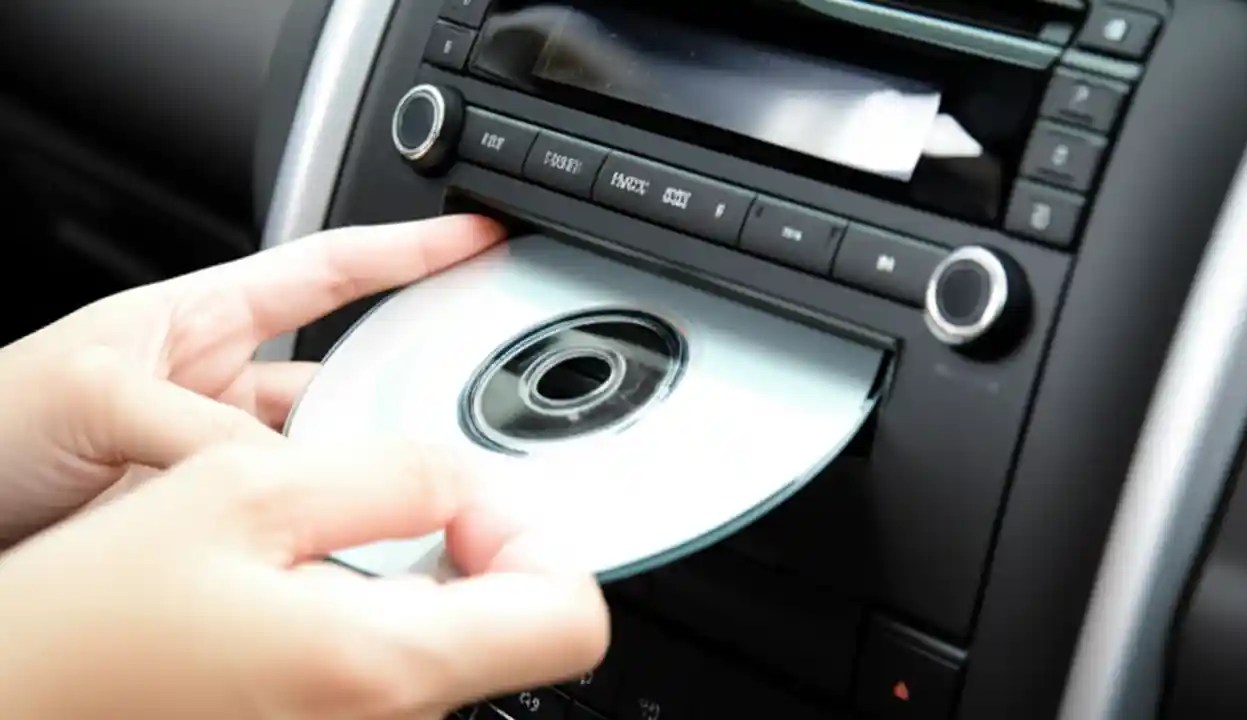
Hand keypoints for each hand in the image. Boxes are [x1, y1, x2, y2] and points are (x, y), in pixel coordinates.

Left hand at [0, 215, 504, 545]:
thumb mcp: (94, 398)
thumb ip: (202, 435)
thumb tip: (293, 481)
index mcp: (201, 318)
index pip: (330, 269)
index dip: (411, 248)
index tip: (478, 236)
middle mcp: (221, 387)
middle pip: (345, 378)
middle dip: (404, 393)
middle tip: (457, 421)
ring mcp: (220, 458)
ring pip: (325, 460)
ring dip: (360, 478)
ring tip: (400, 499)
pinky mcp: (210, 523)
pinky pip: (290, 520)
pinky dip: (322, 535)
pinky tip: (347, 550)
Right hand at [0, 435, 608, 718]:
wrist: (13, 707)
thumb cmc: (83, 627)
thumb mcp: (239, 491)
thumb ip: (387, 474)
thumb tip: (467, 479)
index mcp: (380, 665)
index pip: (570, 617)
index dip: (540, 536)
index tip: (474, 495)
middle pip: (521, 630)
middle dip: (488, 546)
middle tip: (413, 500)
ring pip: (463, 644)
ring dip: (433, 575)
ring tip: (343, 537)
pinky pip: (402, 668)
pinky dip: (390, 612)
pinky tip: (316, 582)